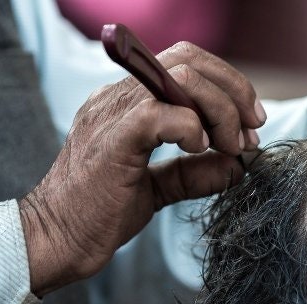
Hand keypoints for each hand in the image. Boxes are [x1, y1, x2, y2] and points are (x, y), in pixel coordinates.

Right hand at [20, 42, 262, 295]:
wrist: (57, 241)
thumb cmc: (99, 216)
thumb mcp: (158, 189)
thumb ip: (195, 173)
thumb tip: (239, 167)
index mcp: (126, 103)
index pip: (184, 63)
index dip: (227, 85)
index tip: (250, 125)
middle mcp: (117, 98)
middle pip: (188, 60)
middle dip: (233, 92)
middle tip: (250, 134)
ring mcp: (112, 114)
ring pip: (182, 78)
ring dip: (221, 111)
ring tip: (230, 146)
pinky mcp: (113, 139)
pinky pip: (160, 112)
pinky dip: (192, 127)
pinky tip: (201, 150)